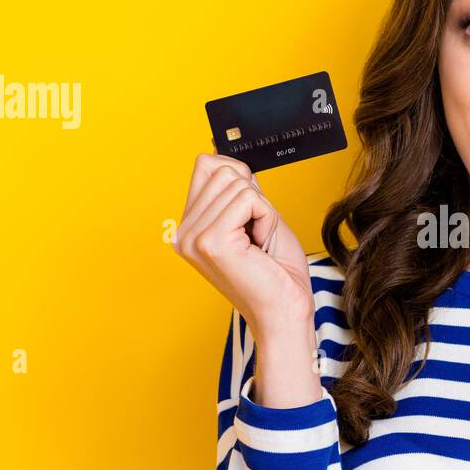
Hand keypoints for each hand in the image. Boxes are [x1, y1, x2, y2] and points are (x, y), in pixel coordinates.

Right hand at [174, 153, 314, 341]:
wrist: (286, 311)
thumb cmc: (277, 272)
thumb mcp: (258, 219)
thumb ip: (240, 190)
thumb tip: (227, 158)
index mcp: (189, 228)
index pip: (206, 165)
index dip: (240, 179)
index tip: (251, 216)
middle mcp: (183, 233)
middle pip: (221, 170)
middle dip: (253, 198)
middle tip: (257, 236)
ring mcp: (193, 238)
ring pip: (237, 182)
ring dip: (261, 210)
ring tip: (258, 244)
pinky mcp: (211, 242)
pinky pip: (249, 198)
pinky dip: (266, 218)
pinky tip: (260, 247)